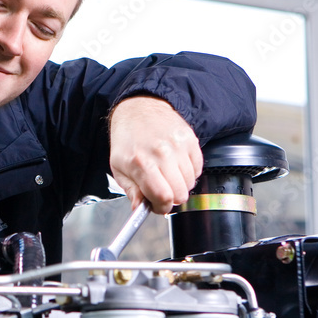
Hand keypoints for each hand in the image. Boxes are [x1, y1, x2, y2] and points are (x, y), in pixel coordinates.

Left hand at [108, 96, 202, 214]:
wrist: (140, 109)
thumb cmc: (128, 140)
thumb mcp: (119, 167)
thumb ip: (131, 191)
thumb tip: (139, 208)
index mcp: (141, 163)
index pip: (163, 197)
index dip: (161, 207)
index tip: (157, 206)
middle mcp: (162, 153)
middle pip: (180, 193)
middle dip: (171, 198)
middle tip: (162, 190)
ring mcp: (178, 145)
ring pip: (191, 183)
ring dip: (180, 184)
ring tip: (167, 174)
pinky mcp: (190, 139)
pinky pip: (198, 168)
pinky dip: (189, 172)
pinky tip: (176, 165)